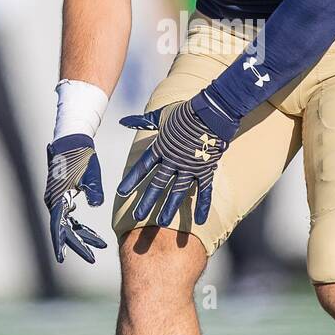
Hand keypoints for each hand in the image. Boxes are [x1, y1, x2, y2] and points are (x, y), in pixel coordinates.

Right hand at [44, 134, 106, 262]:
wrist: (73, 139)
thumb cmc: (82, 155)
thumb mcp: (91, 174)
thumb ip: (94, 191)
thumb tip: (96, 205)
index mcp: (57, 198)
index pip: (58, 228)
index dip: (60, 244)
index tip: (63, 259)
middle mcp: (54, 201)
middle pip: (64, 230)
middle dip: (79, 244)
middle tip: (93, 258)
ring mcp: (57, 199)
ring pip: (67, 225)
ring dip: (82, 235)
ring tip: (100, 245)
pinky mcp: (63, 196)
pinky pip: (69, 217)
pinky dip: (80, 226)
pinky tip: (91, 234)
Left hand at [116, 93, 237, 227]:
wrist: (211, 112)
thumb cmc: (186, 112)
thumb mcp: (162, 115)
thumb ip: (144, 121)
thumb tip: (124, 121)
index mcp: (161, 148)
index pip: (142, 167)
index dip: (132, 180)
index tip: (122, 193)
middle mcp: (173, 160)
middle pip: (157, 184)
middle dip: (146, 201)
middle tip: (137, 216)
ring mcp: (190, 167)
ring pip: (177, 192)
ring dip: (169, 208)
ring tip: (161, 222)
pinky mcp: (206, 170)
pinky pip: (205, 191)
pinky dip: (203, 206)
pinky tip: (201, 220)